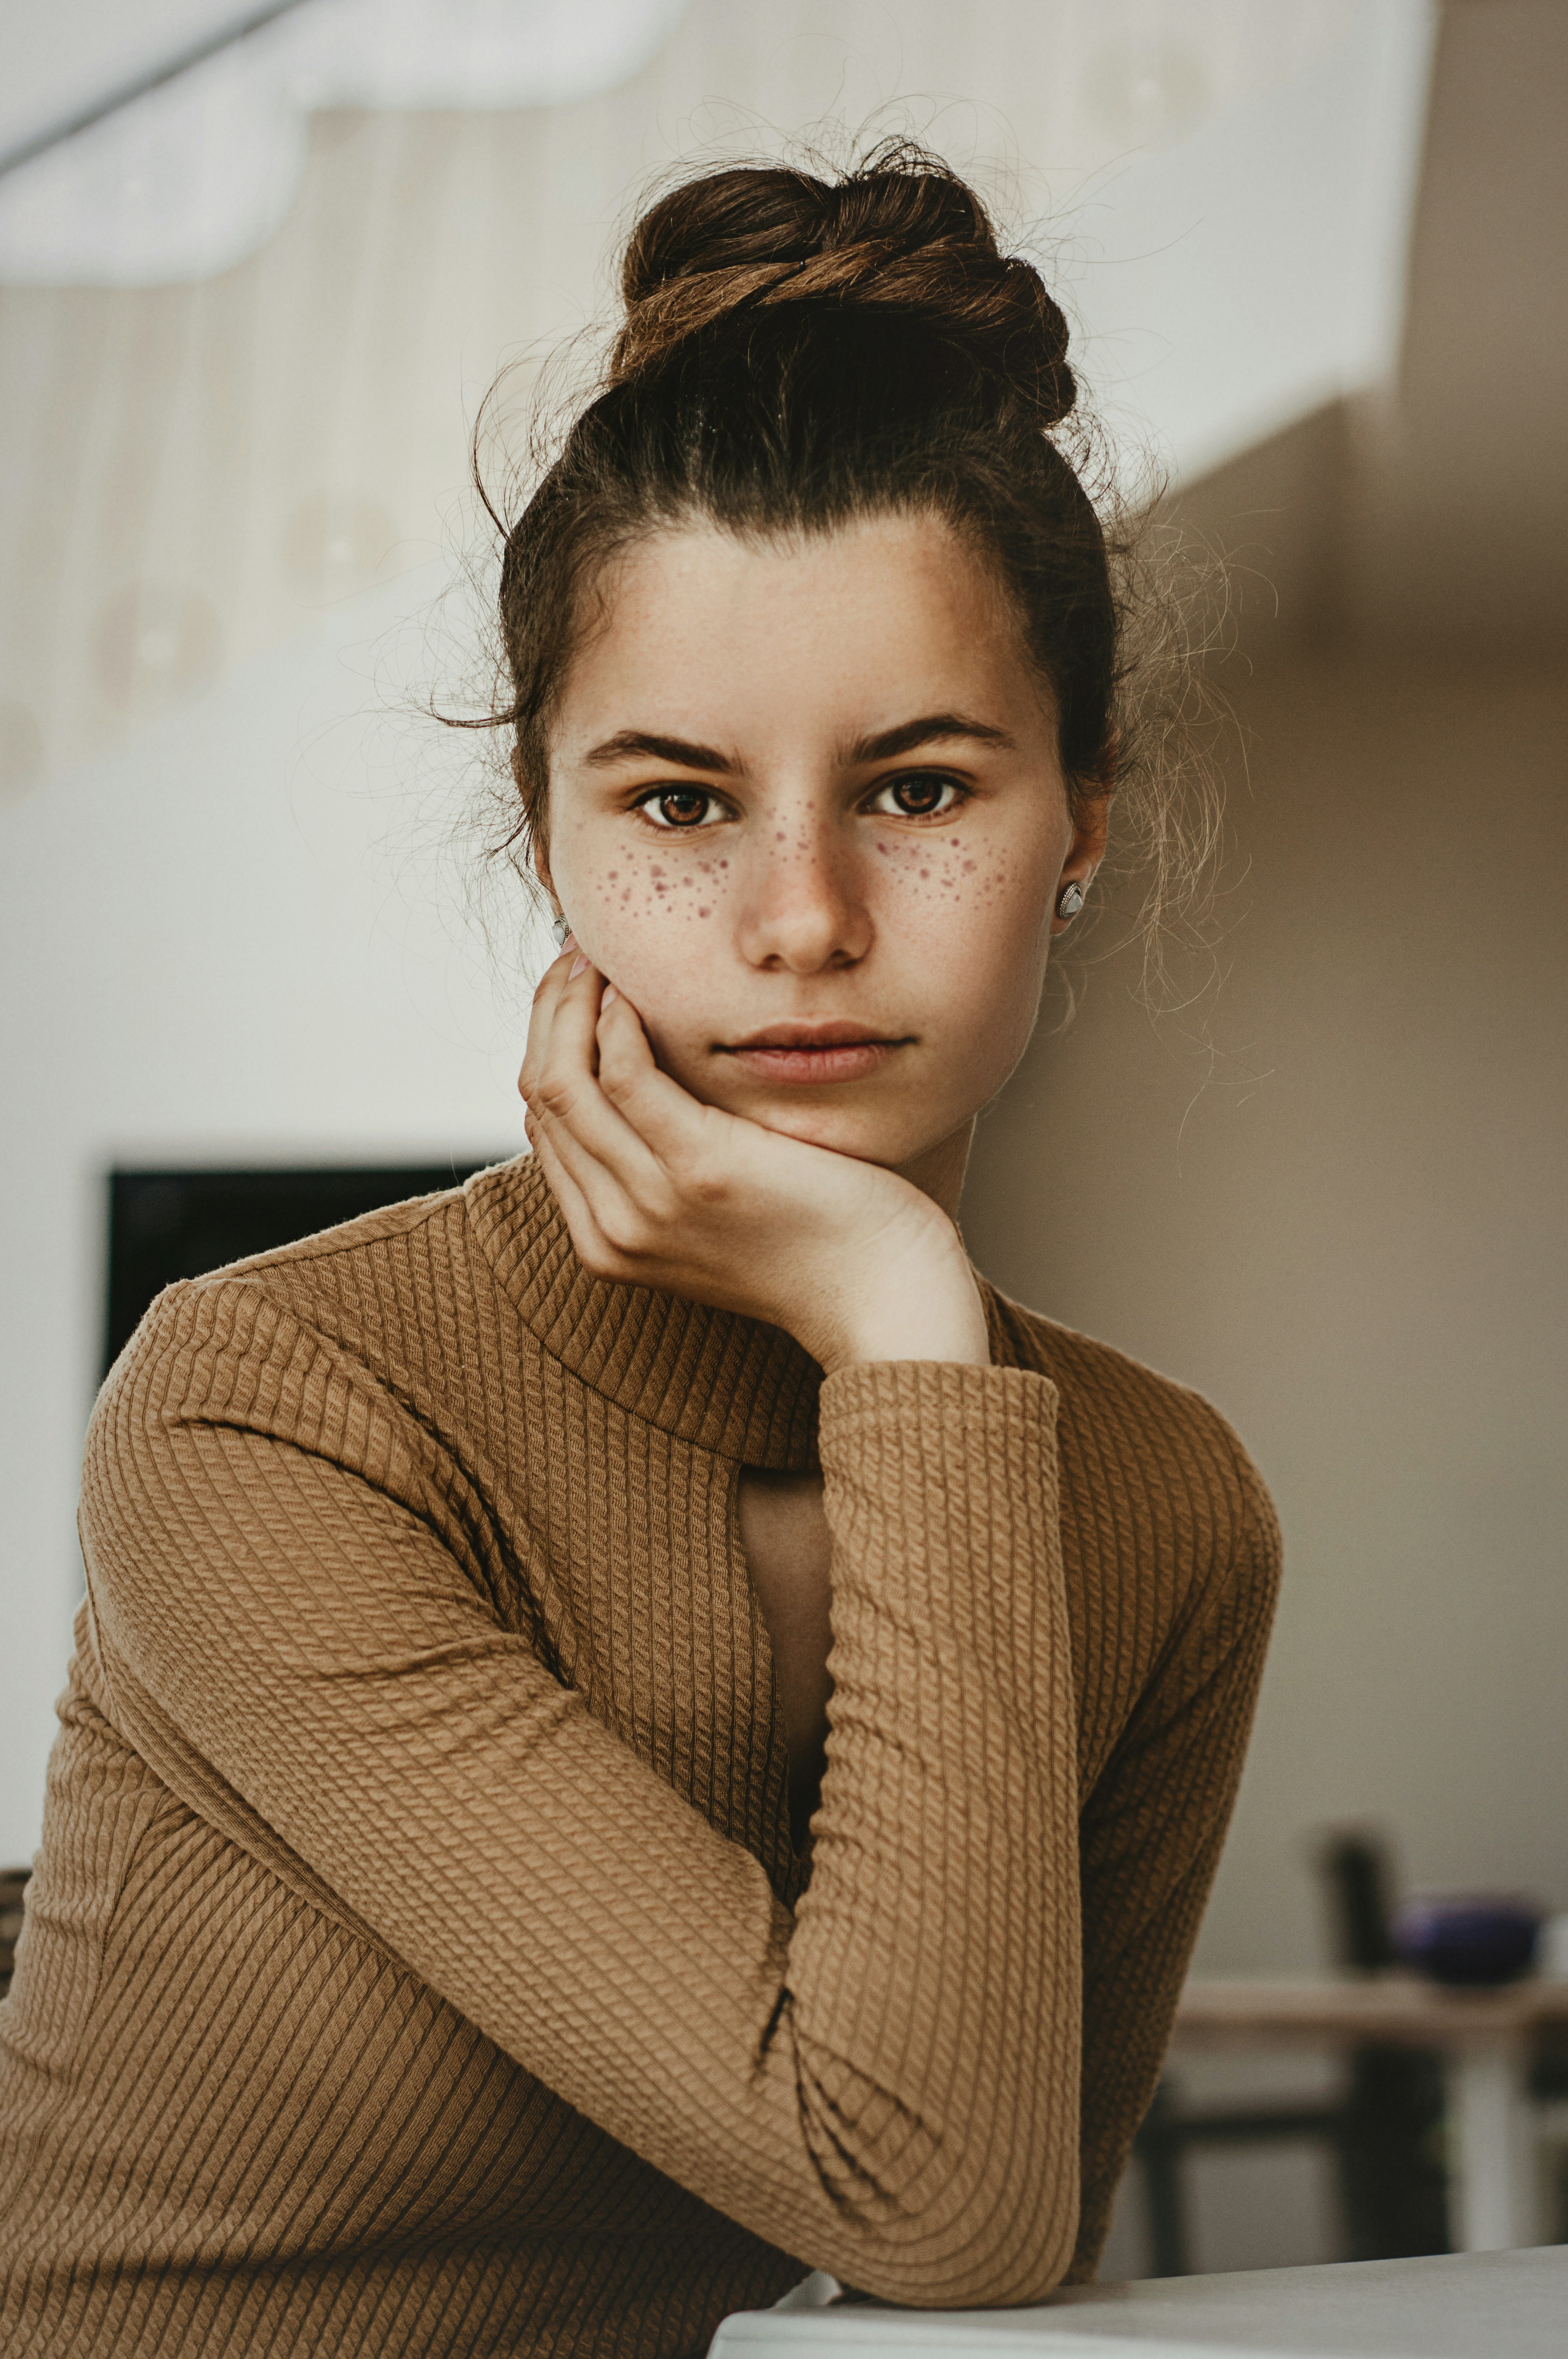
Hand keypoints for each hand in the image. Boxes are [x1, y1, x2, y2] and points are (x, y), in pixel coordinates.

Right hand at [518, 949, 989, 1376]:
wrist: (882, 1298)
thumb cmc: (821, 1241)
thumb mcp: (721, 1211)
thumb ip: (668, 1164)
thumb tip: (641, 1079)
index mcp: (609, 1241)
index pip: (545, 1123)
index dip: (549, 1043)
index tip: (574, 990)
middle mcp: (615, 1228)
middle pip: (542, 1095)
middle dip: (549, 1012)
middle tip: (577, 955)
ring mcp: (651, 1202)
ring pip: (565, 1079)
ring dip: (573, 1002)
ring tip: (599, 958)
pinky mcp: (700, 1168)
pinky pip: (626, 1074)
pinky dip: (620, 1020)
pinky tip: (638, 991)